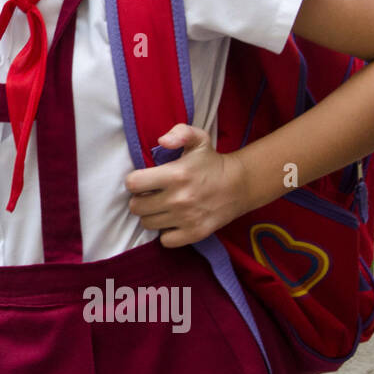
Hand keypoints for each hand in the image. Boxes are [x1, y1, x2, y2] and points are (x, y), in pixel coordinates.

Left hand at [124, 124, 250, 247]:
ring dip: (151, 216)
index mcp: (176, 174)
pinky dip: (166, 233)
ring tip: (162, 206)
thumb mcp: (198, 139)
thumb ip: (179, 132)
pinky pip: (165, 241)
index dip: (134, 181)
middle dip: (140, 199)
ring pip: (147, 224)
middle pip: (136, 207)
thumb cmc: (211, 161)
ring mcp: (187, 218)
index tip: (143, 180)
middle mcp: (179, 199)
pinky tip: (173, 221)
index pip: (133, 183)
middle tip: (151, 195)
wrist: (240, 185)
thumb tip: (162, 141)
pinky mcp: (195, 233)